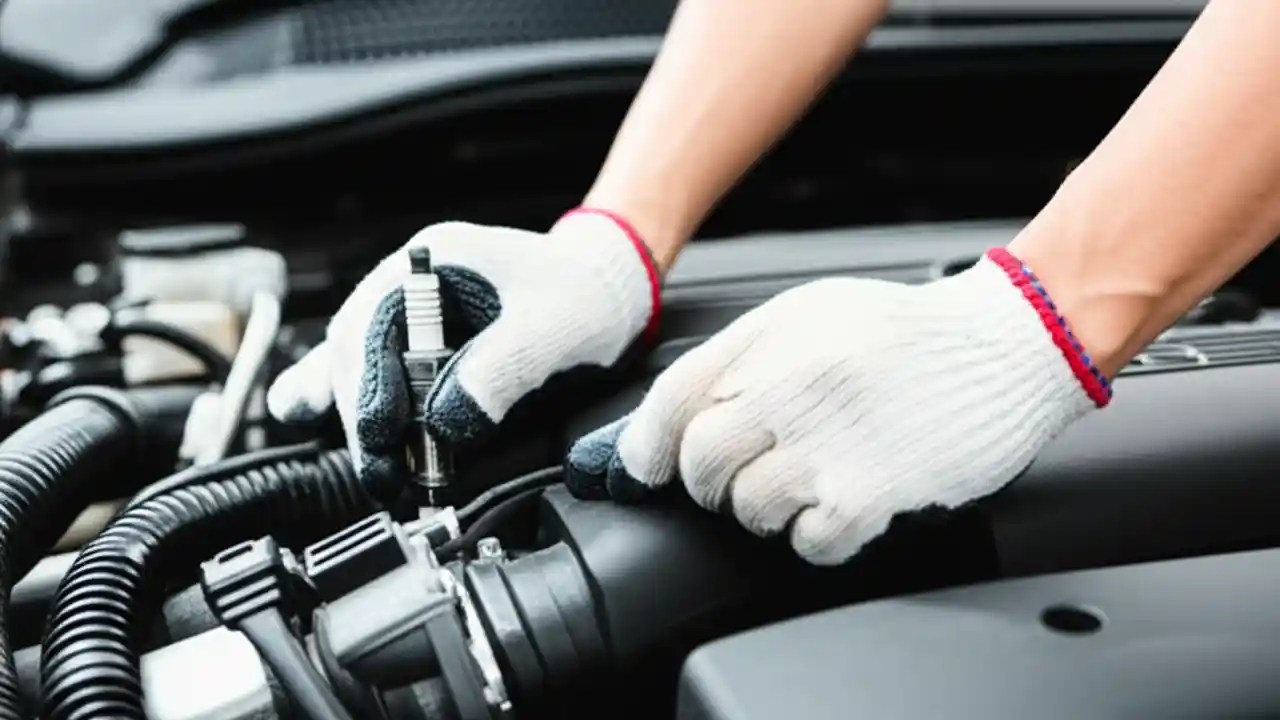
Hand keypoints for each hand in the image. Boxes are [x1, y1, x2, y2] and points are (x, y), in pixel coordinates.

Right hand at [267, 210, 659, 497]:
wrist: (609, 285)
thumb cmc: (586, 294)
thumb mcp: (551, 334)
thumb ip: (498, 375)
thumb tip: (445, 425)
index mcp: (435, 260)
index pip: (372, 325)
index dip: (369, 386)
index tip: (380, 437)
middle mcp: (409, 280)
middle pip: (353, 348)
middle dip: (363, 416)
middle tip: (383, 473)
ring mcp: (410, 308)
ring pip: (352, 359)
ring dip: (357, 415)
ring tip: (370, 468)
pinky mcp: (420, 337)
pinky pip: (367, 364)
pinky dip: (348, 396)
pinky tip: (307, 416)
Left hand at [566, 249, 1109, 564]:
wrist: (1006, 343)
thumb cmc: (906, 334)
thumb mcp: (809, 315)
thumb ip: (741, 356)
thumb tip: (678, 416)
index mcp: (770, 338)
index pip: (672, 399)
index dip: (646, 445)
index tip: (647, 468)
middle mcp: (791, 387)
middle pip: (701, 462)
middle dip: (710, 483)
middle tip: (738, 480)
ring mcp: (828, 442)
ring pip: (748, 508)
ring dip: (767, 511)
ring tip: (804, 488)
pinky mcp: (871, 491)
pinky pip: (808, 542)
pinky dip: (815, 537)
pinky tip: (840, 508)